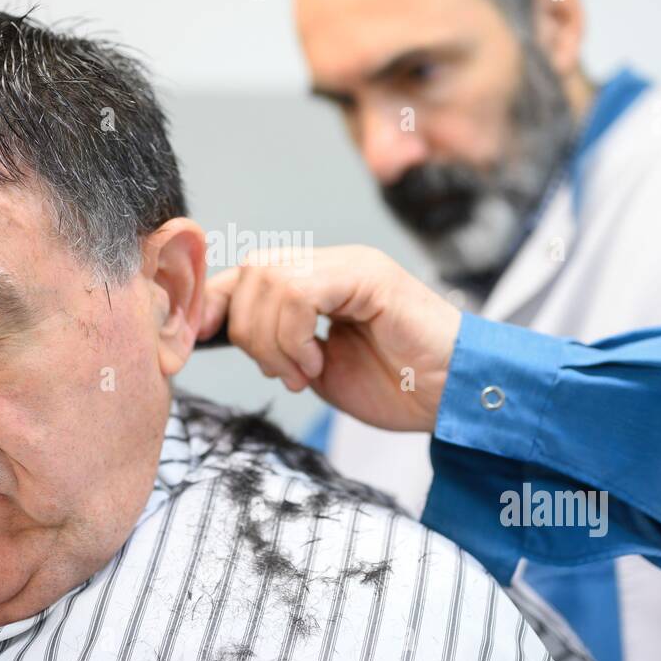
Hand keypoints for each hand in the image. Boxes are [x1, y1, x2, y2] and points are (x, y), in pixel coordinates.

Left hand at [199, 246, 461, 432]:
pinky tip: (317, 360)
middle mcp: (329, 263)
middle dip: (248, 332)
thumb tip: (214, 333)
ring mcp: (349, 264)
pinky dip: (293, 332)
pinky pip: (300, 288)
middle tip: (286, 372)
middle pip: (249, 273)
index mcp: (315, 282)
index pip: (244, 276)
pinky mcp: (367, 274)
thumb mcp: (317, 369)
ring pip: (268, 277)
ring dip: (273, 339)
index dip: (214, 308)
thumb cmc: (399, 387)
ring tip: (306, 370)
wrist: (458, 396)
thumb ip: (275, 346)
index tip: (201, 345)